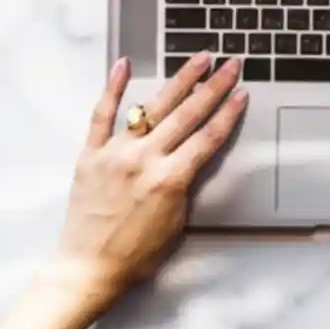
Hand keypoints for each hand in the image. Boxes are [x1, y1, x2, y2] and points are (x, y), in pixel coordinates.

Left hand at [55, 51, 246, 301]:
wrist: (87, 269)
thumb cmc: (135, 255)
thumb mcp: (177, 222)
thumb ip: (186, 184)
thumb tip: (193, 157)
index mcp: (170, 179)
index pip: (208, 137)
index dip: (229, 113)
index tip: (242, 94)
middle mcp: (144, 160)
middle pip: (188, 114)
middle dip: (214, 87)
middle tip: (230, 65)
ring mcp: (116, 153)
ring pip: (152, 106)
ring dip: (179, 80)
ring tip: (198, 60)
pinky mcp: (91, 154)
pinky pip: (102, 114)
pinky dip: (112, 87)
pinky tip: (123, 64)